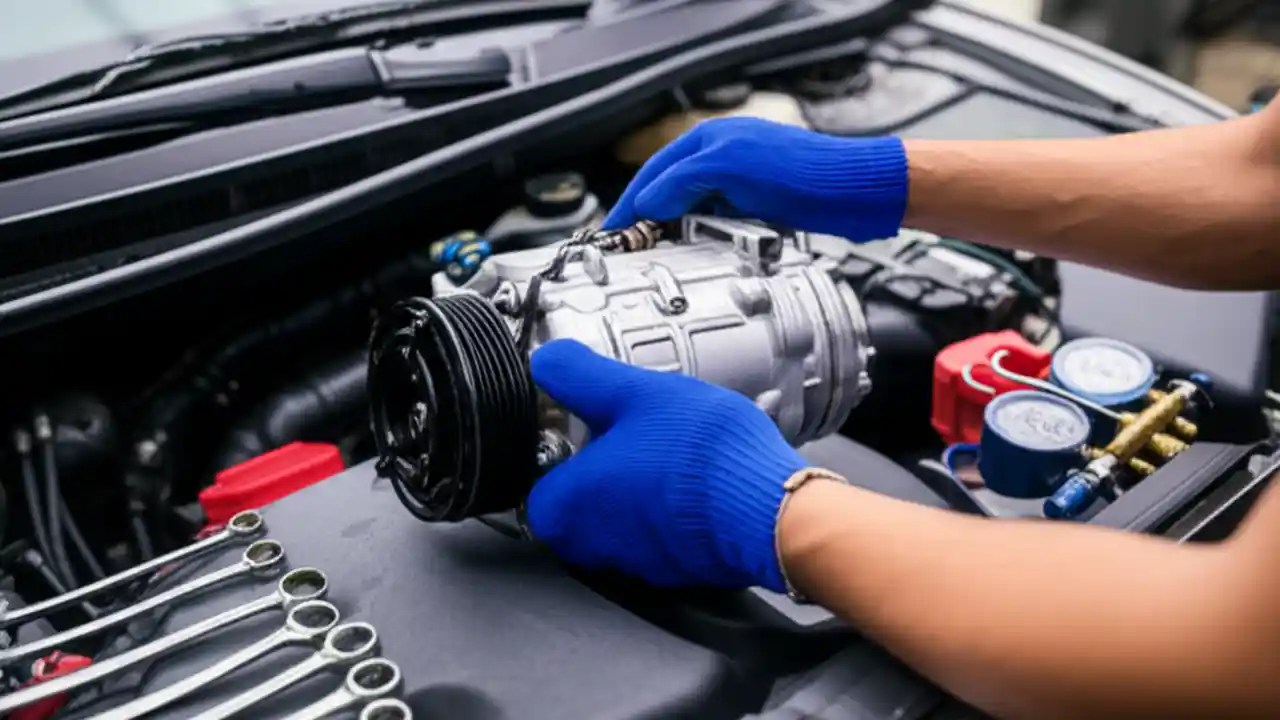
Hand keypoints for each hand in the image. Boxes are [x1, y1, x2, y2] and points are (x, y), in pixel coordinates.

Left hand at [526, 339, 807, 589]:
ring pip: (619, 522)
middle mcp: (594, 543)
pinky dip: (670, 509)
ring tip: (665, 450)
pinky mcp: (679, 569)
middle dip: (596, 472)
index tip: (573, 430)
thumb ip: (580, 376)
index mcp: (567, 505)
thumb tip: (549, 361)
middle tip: (623, 436)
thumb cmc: (698, 454)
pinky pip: (661, 535)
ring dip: (635, 490)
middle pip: (576, 508)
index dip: (554, 457)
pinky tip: (694, 477)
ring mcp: (638, 562)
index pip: (534, 489)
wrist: (769, 505)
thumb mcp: (631, 391)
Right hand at [604, 117, 907, 241]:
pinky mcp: (761, 208)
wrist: (859, 192)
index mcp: (708, 142)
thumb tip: (646, 204)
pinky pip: (721, 229)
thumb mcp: (730, 170)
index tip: (611, 238)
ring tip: (664, 262)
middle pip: (668, 196)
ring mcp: (741, 185)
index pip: (652, 176)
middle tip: (631, 256)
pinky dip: (709, 243)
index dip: (629, 208)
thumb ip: (680, 183)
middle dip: (650, 225)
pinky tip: (707, 258)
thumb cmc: (806, 172)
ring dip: (680, 238)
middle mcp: (722, 160)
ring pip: (693, 215)